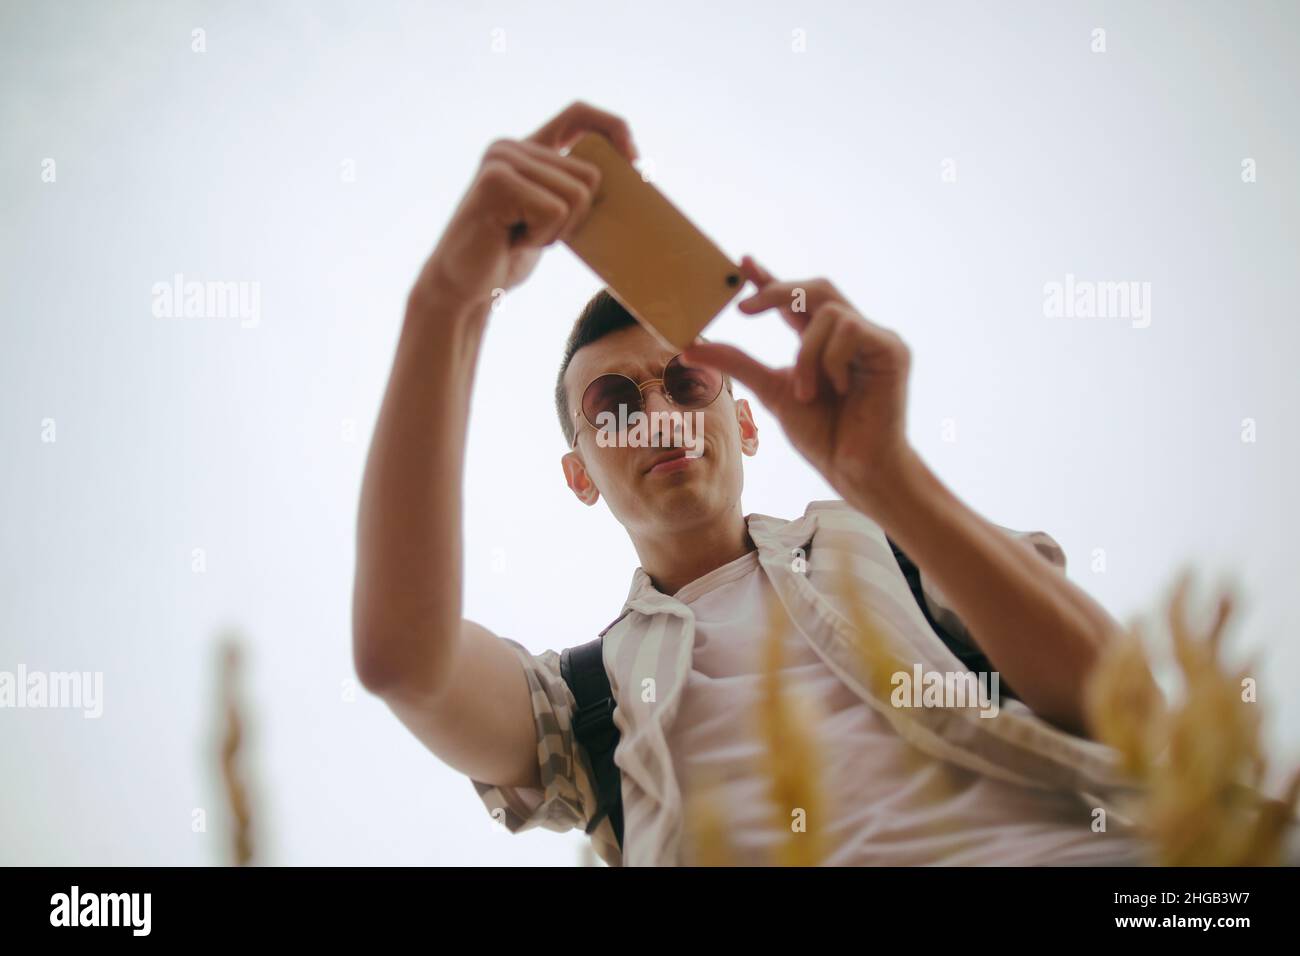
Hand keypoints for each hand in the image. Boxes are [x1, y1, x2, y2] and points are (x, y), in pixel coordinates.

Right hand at [412, 100, 638, 310]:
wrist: (462, 289)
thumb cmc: (507, 256)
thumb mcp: (549, 217)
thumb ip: (572, 189)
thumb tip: (633, 173)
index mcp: (525, 148)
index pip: (579, 114)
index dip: (613, 127)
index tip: (635, 160)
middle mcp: (511, 146)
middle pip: (590, 174)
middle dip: (575, 218)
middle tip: (532, 233)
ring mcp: (502, 160)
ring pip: (577, 195)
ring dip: (556, 231)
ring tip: (519, 237)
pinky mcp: (497, 182)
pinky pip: (555, 210)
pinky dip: (541, 237)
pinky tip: (510, 241)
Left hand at [682, 257, 915, 508]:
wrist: (855, 469)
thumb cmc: (822, 434)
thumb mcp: (771, 391)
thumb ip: (736, 363)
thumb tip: (687, 346)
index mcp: (821, 342)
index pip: (794, 301)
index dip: (769, 280)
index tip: (742, 263)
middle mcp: (848, 334)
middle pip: (816, 288)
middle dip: (779, 291)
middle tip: (745, 309)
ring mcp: (872, 339)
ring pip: (830, 312)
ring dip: (807, 353)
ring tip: (806, 392)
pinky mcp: (891, 349)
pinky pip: (851, 329)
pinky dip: (832, 358)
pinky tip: (838, 388)